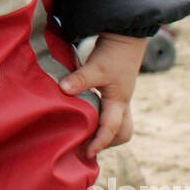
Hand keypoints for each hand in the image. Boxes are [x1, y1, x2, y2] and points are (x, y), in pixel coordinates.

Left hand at [58, 32, 146, 158]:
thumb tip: (63, 89)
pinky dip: (99, 120)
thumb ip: (81, 79)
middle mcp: (121, 103)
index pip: (112, 129)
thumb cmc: (114, 53)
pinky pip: (109, 114)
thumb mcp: (96, 67)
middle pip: (121, 132)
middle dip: (106, 142)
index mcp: (119, 101)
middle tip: (85, 147)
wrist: (125, 36)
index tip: (87, 153)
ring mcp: (119, 98)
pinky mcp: (113, 92)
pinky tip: (83, 118)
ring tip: (83, 136)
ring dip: (103, 132)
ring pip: (117, 124)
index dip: (100, 143)